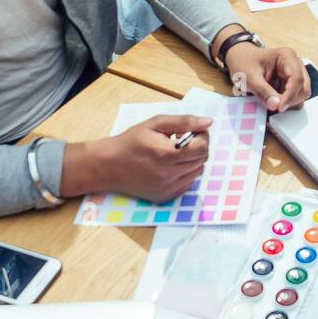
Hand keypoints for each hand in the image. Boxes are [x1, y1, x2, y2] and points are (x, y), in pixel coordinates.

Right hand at [68, 114, 212, 201]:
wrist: (109, 165)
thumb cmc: (131, 141)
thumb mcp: (155, 124)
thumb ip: (184, 122)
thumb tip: (208, 122)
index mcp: (166, 155)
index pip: (202, 148)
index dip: (201, 136)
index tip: (191, 131)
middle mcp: (169, 175)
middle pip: (202, 160)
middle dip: (198, 146)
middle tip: (182, 140)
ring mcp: (167, 188)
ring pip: (197, 172)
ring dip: (192, 160)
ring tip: (175, 152)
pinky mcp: (165, 197)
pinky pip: (187, 183)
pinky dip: (185, 172)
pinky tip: (170, 165)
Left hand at [225, 43, 309, 111]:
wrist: (240, 59)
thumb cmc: (245, 62)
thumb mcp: (249, 77)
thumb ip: (262, 91)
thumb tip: (275, 105)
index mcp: (287, 56)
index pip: (297, 78)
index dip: (290, 95)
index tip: (280, 107)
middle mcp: (295, 65)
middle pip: (304, 88)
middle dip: (291, 100)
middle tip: (275, 107)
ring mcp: (295, 74)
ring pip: (301, 94)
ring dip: (289, 102)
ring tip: (272, 103)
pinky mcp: (291, 84)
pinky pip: (294, 97)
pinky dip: (285, 102)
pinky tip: (273, 101)